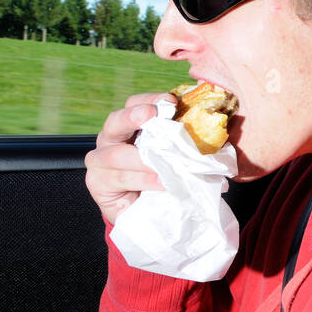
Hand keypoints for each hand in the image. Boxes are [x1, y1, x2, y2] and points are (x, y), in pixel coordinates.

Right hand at [85, 92, 175, 225]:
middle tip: (152, 115)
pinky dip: (142, 179)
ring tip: (164, 164)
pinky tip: (160, 181)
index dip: (151, 99)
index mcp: (129, 126)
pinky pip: (118, 178)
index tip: (171, 101)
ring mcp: (99, 160)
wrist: (146, 212)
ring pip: (115, 154)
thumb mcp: (173, 156)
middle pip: (115, 121)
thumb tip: (214, 130)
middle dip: (133, 116)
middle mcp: (111, 139)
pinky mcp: (97, 183)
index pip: (135, 104)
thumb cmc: (162, 178)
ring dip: (141, 158)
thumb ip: (183, 142)